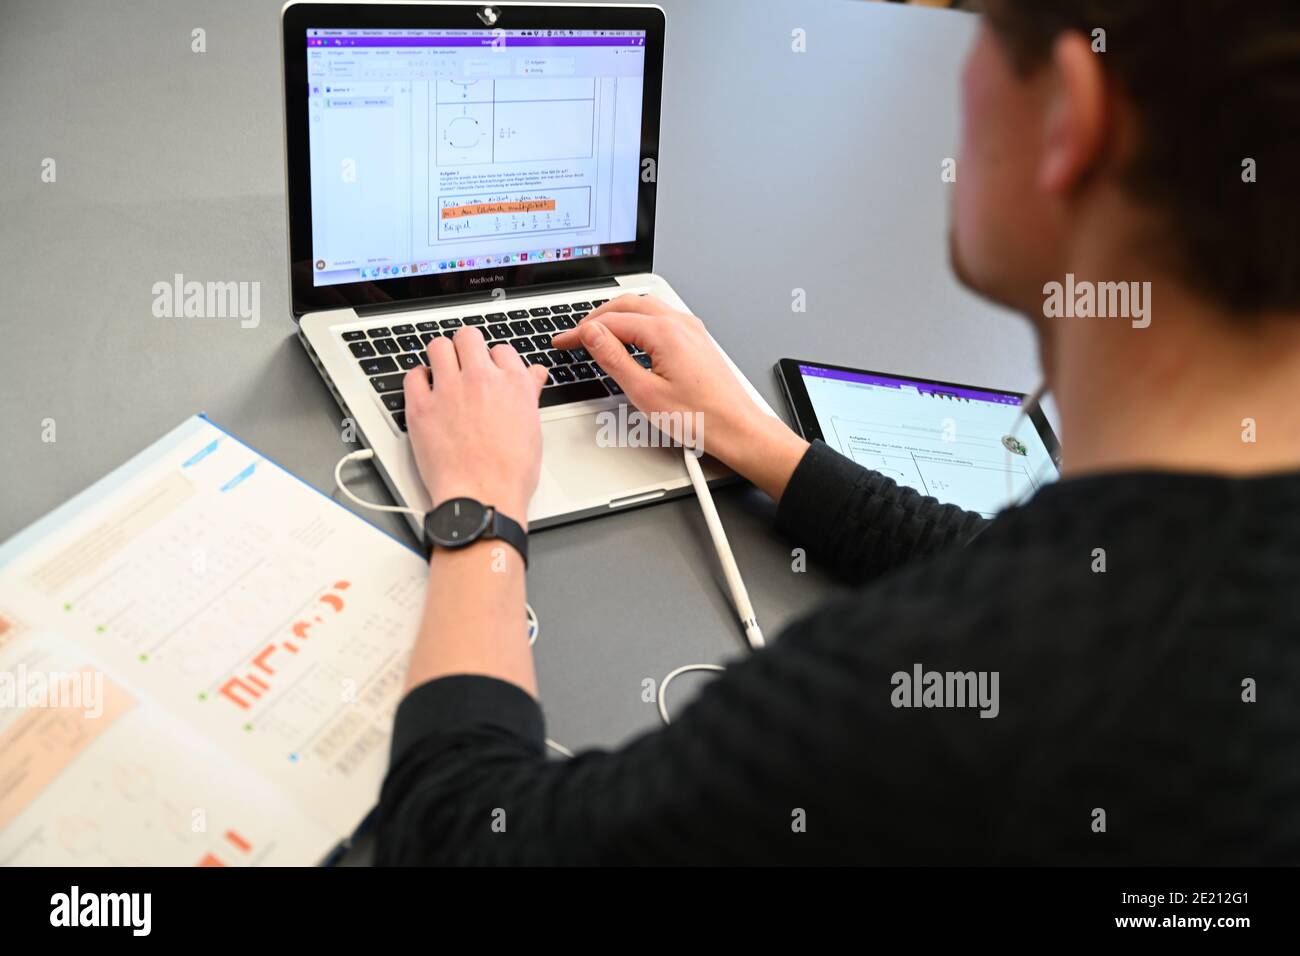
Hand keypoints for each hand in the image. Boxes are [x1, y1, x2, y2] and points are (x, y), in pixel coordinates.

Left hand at [403, 328, 549, 523]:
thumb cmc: (510, 473)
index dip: (495, 360)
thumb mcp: (532, 430)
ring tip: (442, 370)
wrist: (483, 498)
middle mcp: (481, 380)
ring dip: (441, 355)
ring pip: (438, 346)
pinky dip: (418, 379)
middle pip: (468, 337)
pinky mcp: (421, 407)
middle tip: (464, 363)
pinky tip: (425, 389)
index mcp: (513, 384)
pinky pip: (413, 375)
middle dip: (467, 347)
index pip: (502, 349)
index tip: (490, 371)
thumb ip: (530, 395)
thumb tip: (534, 375)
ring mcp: (449, 390)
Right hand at [552, 295, 809, 500]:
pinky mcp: (697, 339)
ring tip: (597, 334)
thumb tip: (591, 334)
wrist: (736, 428)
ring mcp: (691, 329)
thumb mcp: (644, 392)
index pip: (610, 321)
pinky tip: (630, 337)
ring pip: (645, 307)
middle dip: (596, 317)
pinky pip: (661, 317)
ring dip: (617, 316)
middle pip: (627, 305)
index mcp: (664, 332)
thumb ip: (613, 358)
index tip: (563, 342)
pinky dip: (638, 321)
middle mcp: (679, 323)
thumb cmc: (699, 417)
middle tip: (575, 335)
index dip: (580, 331)